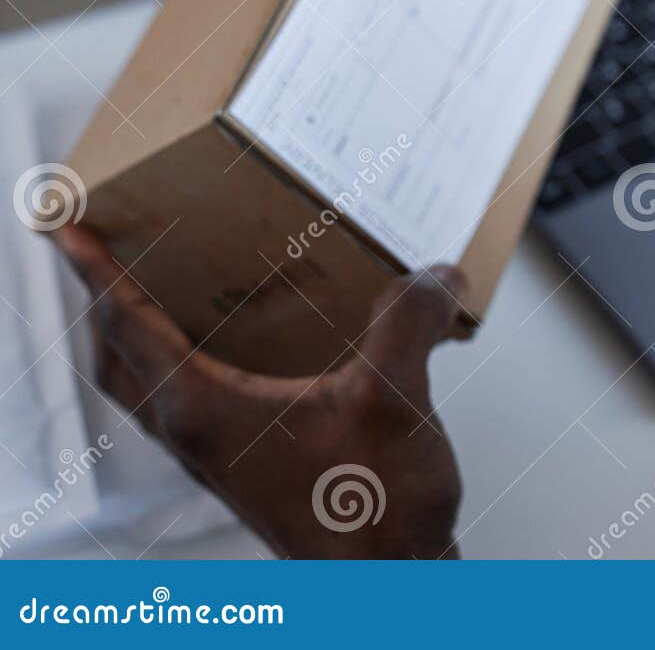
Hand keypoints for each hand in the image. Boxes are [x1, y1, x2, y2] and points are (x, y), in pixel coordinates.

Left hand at [54, 225, 473, 558]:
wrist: (385, 582)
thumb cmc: (373, 507)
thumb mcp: (393, 397)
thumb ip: (408, 323)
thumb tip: (434, 274)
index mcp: (206, 407)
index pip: (130, 325)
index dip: (96, 272)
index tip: (65, 227)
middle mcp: (195, 431)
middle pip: (119, 357)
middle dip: (103, 302)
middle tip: (104, 253)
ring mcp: (215, 454)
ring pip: (147, 386)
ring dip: (137, 336)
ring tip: (160, 290)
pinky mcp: (244, 467)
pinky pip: (185, 403)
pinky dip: (180, 363)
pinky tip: (238, 347)